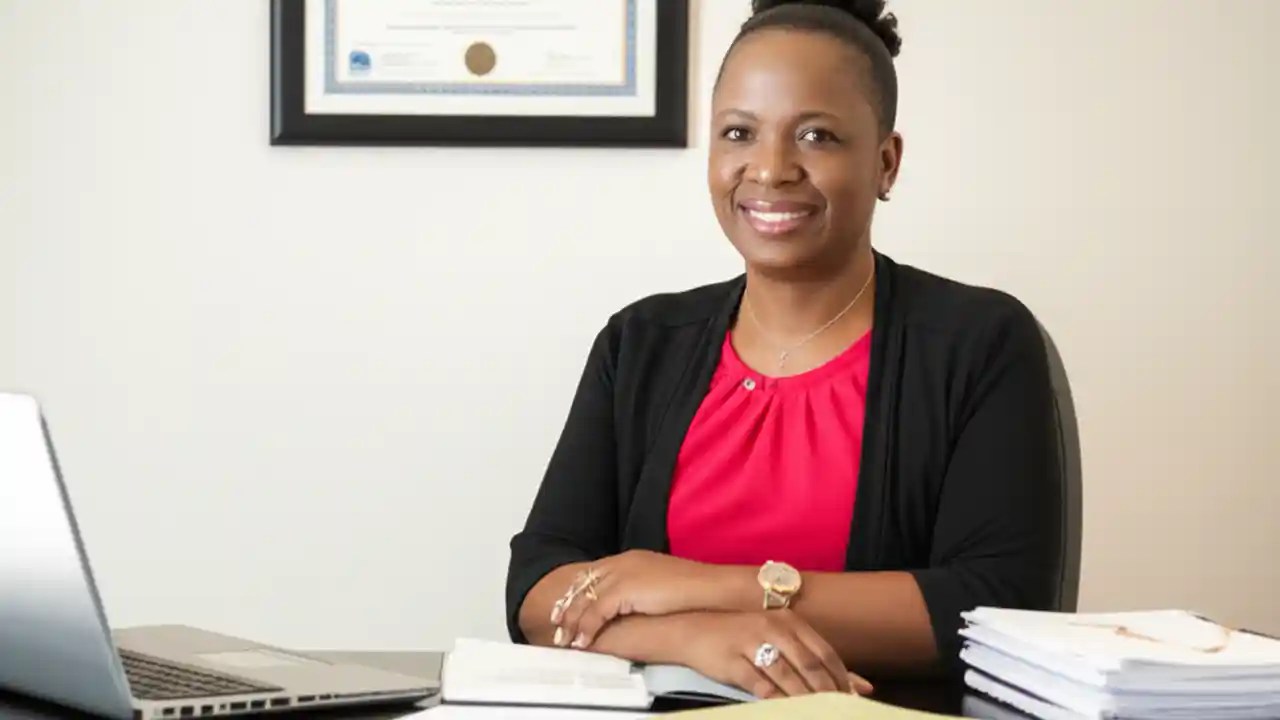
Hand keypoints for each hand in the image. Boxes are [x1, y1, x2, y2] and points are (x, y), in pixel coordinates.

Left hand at [550, 550, 725, 648]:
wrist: (707, 587)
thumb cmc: (691, 588)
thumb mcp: (658, 584)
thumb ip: (640, 590)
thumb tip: (631, 604)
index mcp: (629, 559)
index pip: (593, 575)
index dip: (578, 594)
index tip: (567, 608)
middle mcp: (621, 563)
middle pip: (582, 585)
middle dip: (567, 608)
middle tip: (555, 626)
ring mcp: (621, 575)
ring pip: (584, 600)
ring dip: (572, 622)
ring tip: (564, 640)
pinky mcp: (624, 590)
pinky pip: (596, 612)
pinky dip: (586, 629)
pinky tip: (582, 642)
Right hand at [679, 610, 874, 698]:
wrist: (693, 630)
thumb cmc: (743, 636)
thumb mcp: (781, 640)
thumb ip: (818, 660)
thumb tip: (863, 687)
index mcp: (789, 621)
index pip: (825, 653)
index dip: (841, 679)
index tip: (850, 700)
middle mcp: (773, 627)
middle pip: (809, 665)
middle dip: (826, 692)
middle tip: (836, 711)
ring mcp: (751, 642)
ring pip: (786, 676)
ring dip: (804, 699)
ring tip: (814, 714)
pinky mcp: (732, 660)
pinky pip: (760, 685)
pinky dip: (776, 700)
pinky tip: (785, 710)